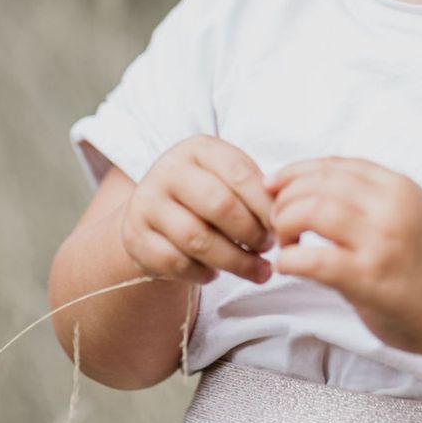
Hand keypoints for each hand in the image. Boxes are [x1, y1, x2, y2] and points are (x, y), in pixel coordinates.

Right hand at [120, 135, 275, 285]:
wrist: (151, 214)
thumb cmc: (204, 196)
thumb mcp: (227, 179)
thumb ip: (256, 190)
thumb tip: (287, 214)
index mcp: (198, 148)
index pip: (239, 173)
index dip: (266, 204)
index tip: (283, 225)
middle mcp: (168, 170)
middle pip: (219, 205)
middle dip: (252, 233)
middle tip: (268, 248)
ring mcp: (146, 203)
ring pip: (198, 239)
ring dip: (235, 261)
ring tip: (257, 269)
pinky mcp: (134, 237)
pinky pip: (177, 263)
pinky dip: (204, 273)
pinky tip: (217, 273)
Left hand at [263, 156, 421, 358]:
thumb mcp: (405, 211)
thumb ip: (368, 195)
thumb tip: (308, 184)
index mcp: (397, 187)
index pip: (334, 165)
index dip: (296, 171)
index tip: (274, 185)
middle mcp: (390, 207)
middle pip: (318, 184)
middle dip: (286, 198)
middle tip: (277, 220)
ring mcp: (380, 242)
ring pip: (312, 211)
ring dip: (285, 224)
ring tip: (284, 242)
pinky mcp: (369, 279)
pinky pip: (315, 260)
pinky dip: (290, 259)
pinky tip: (286, 266)